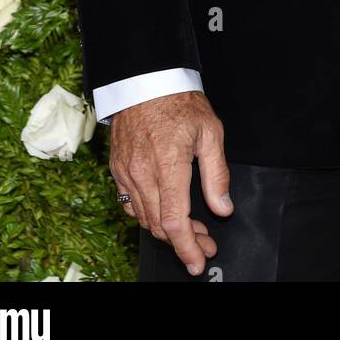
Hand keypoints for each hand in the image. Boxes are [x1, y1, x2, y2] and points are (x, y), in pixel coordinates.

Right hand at [109, 91, 232, 275]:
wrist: (145, 79)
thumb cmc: (179, 100)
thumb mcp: (210, 132)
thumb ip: (217, 174)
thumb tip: (222, 207)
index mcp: (168, 165)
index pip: (174, 221)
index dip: (187, 248)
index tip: (198, 261)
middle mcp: (142, 173)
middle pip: (159, 225)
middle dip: (184, 242)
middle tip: (205, 242)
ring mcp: (126, 172)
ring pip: (144, 218)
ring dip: (167, 230)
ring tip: (190, 229)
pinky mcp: (117, 169)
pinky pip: (129, 204)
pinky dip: (147, 215)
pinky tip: (163, 211)